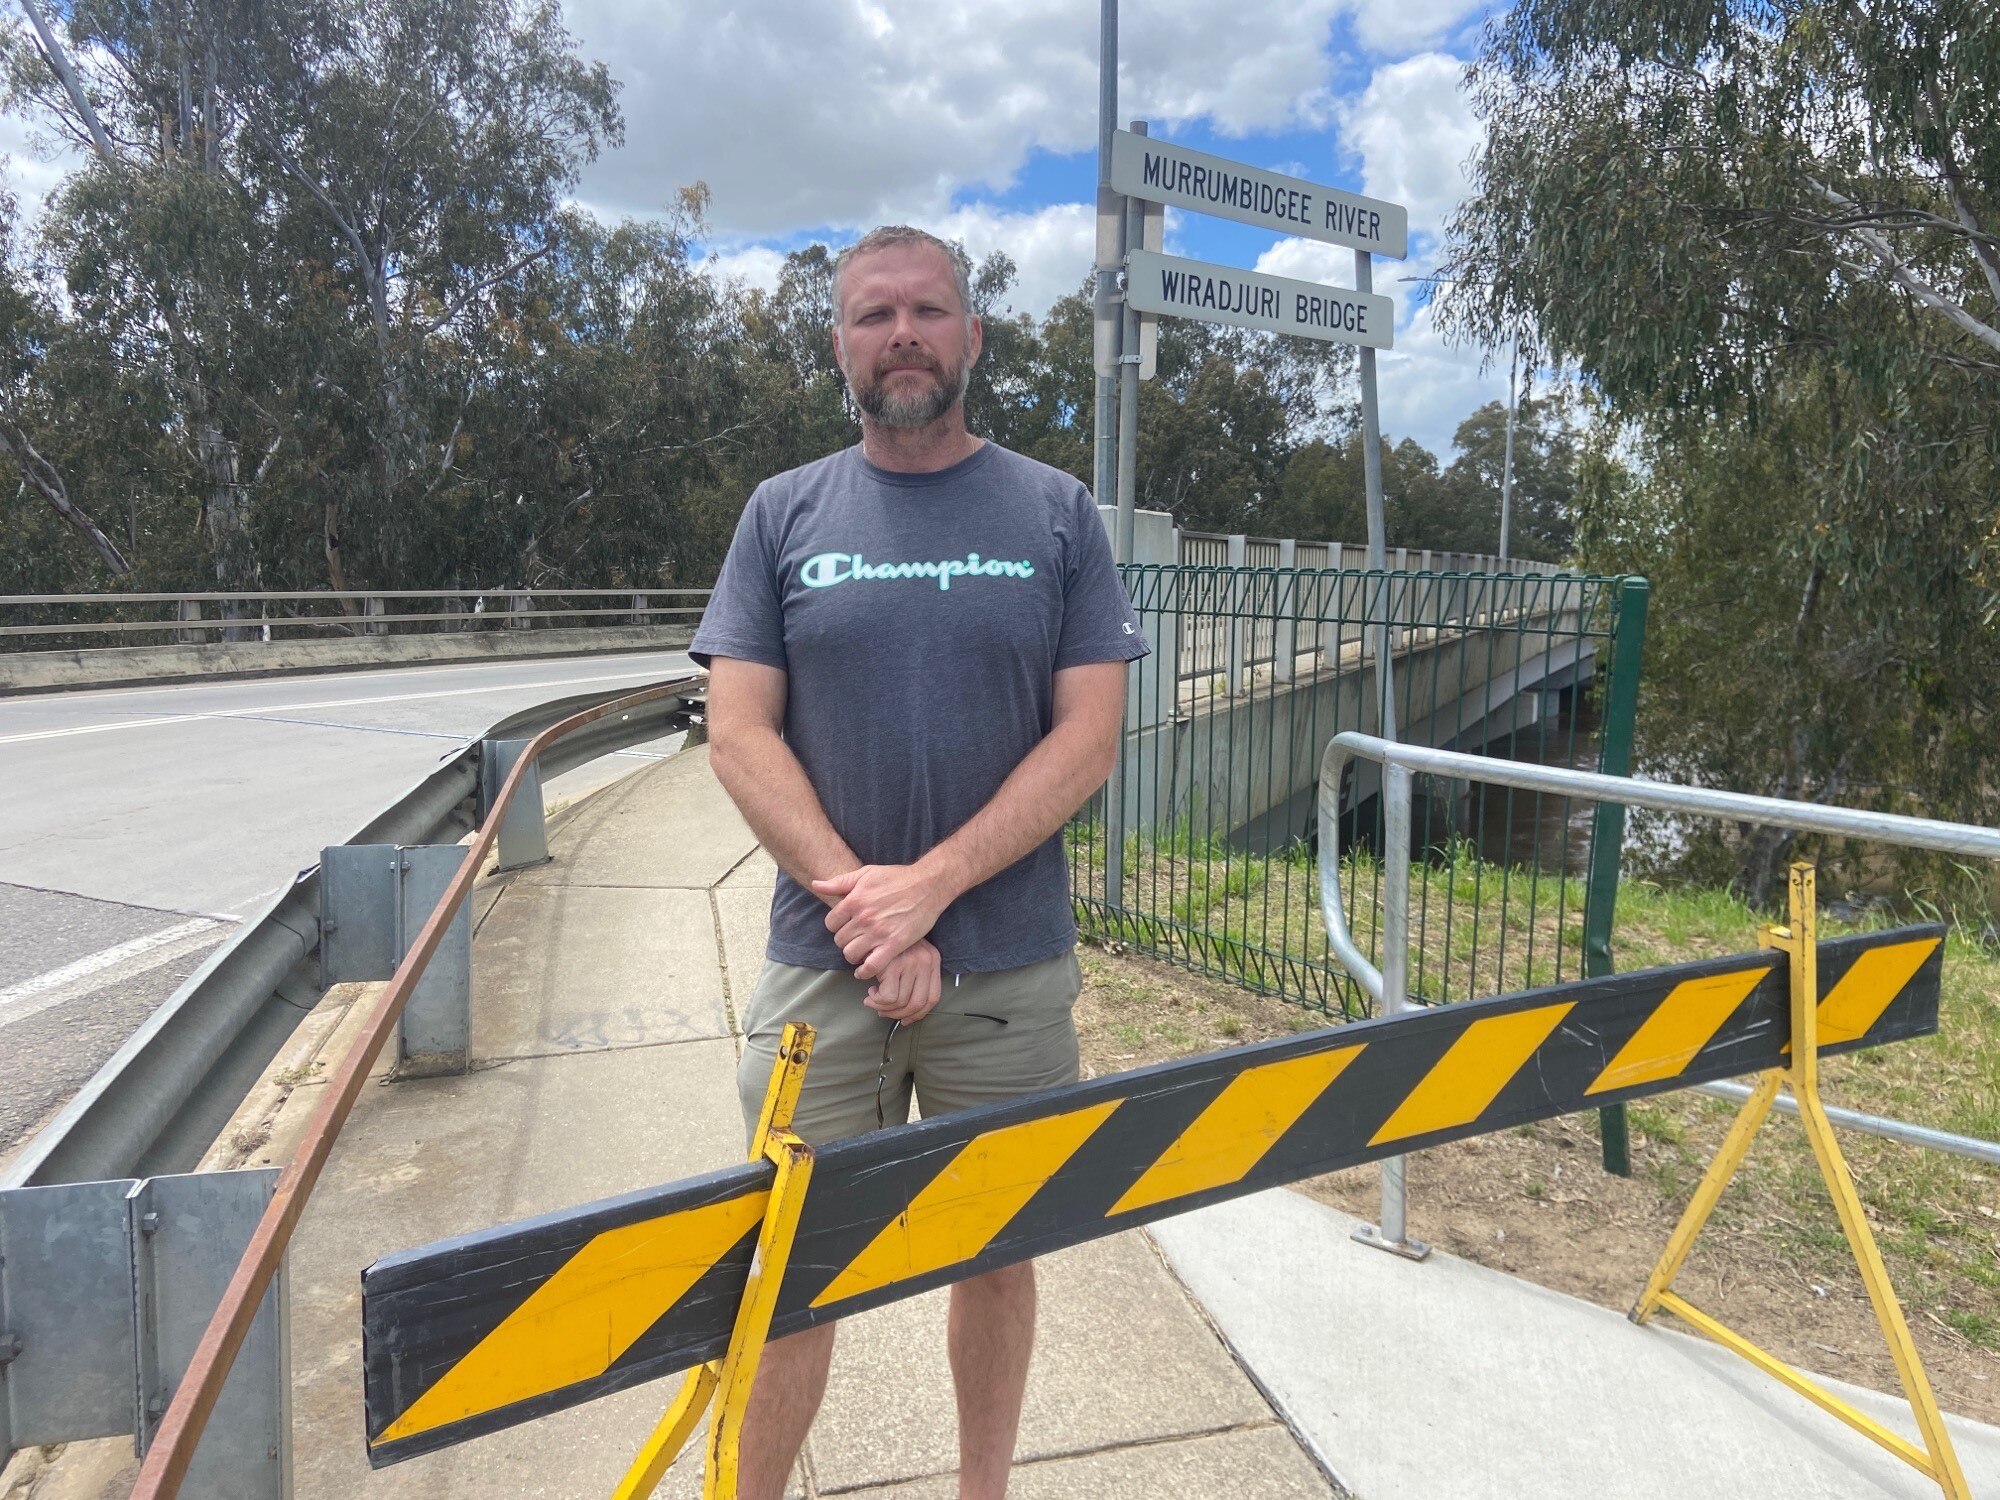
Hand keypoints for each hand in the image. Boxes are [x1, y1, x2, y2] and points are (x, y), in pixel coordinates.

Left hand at [811, 863, 953, 980]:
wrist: (928, 885)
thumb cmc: (897, 878)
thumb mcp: (866, 874)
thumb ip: (839, 882)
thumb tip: (816, 884)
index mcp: (854, 900)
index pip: (830, 923)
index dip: (837, 926)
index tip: (846, 926)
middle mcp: (864, 917)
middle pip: (839, 940)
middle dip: (845, 940)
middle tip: (855, 939)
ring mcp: (878, 932)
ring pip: (851, 954)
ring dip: (853, 955)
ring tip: (860, 951)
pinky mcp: (894, 944)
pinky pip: (871, 966)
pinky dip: (864, 971)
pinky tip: (864, 970)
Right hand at [863, 937, 942, 1022]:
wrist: (878, 911)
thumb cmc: (890, 933)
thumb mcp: (910, 950)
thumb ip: (913, 973)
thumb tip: (904, 1008)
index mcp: (933, 959)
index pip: (933, 998)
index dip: (918, 1014)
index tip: (905, 1020)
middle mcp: (925, 962)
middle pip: (917, 1005)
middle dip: (897, 1015)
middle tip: (882, 1011)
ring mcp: (910, 963)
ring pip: (900, 1003)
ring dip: (882, 1007)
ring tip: (872, 998)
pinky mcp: (892, 965)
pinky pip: (887, 997)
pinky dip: (876, 999)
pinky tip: (870, 991)